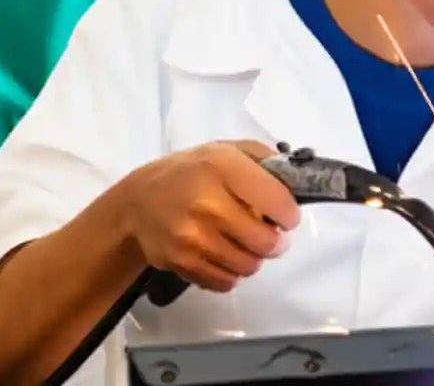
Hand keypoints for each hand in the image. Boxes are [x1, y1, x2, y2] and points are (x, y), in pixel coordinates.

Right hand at [127, 140, 300, 292]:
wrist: (137, 203)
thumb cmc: (190, 174)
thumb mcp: (226, 151)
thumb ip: (263, 160)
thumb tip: (295, 181)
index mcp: (222, 167)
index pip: (278, 202)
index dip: (289, 213)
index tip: (285, 215)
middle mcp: (207, 202)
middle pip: (266, 242)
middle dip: (275, 241)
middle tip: (269, 233)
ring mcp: (192, 236)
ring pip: (248, 266)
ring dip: (252, 257)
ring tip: (243, 242)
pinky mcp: (182, 262)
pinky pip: (226, 281)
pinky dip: (230, 272)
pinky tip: (222, 254)